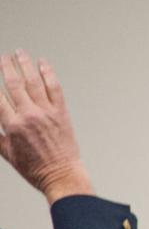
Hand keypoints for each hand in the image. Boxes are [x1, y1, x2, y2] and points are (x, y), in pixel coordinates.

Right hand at [0, 50, 92, 203]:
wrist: (62, 176)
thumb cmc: (34, 168)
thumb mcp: (7, 152)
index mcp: (11, 125)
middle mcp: (28, 116)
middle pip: (12, 84)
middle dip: (5, 67)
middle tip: (1, 57)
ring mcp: (46, 113)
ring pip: (33, 82)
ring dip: (25, 64)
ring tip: (20, 52)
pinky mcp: (61, 114)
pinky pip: (54, 89)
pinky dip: (48, 74)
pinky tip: (43, 63)